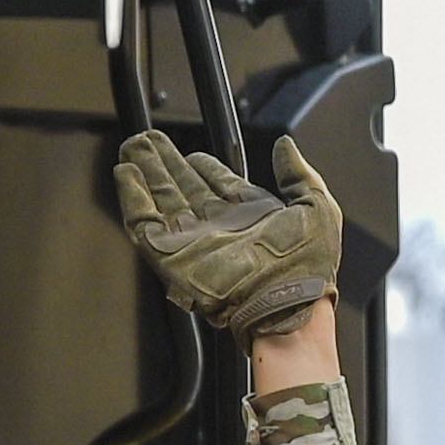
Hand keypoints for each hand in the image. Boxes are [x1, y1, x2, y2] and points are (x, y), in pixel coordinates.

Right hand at [110, 134, 344, 338]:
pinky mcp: (172, 258)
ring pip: (162, 201)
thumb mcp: (318, 207)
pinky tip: (126, 176)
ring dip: (146, 173)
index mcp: (250, 217)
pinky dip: (133, 199)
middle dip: (165, 164)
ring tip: (131, 148)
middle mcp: (219, 229)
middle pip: (184, 189)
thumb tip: (287, 147)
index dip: (203, 166)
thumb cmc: (309, 270)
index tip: (191, 152)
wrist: (288, 305)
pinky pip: (146, 226)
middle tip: (147, 140)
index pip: (218, 185)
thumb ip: (299, 174)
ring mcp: (194, 243)